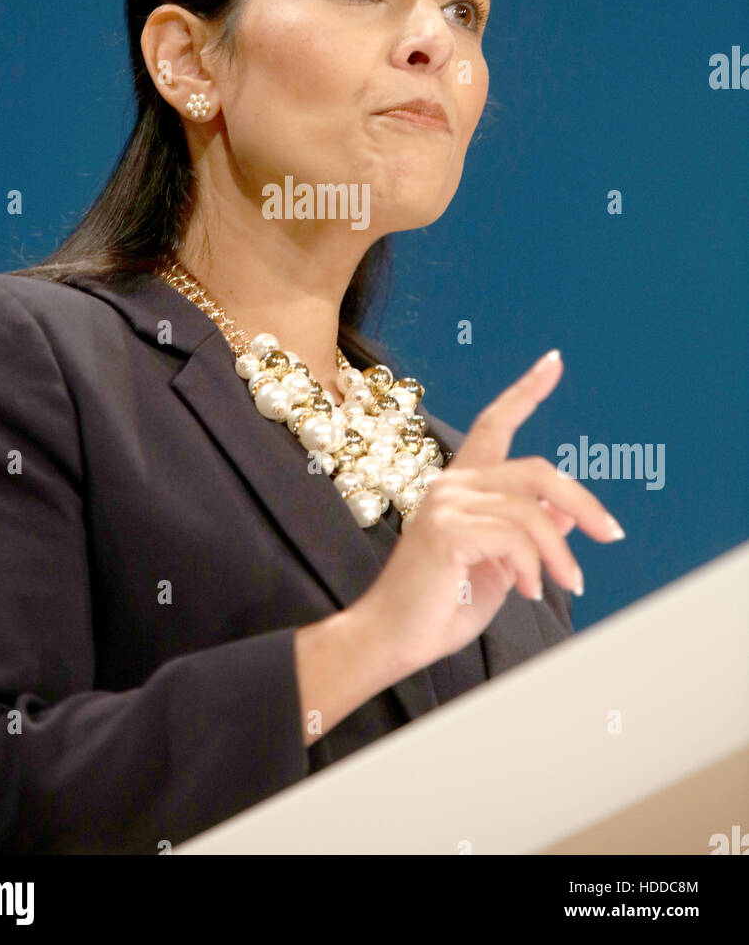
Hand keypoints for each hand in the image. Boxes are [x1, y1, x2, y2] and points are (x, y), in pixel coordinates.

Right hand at [348, 350, 623, 681]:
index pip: (493, 425)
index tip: (553, 361)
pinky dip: (535, 568)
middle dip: (582, 501)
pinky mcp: (447, 529)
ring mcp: (446, 503)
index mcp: (461, 486)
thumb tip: (567, 510)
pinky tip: (529, 591)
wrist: (391, 641)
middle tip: (612, 534)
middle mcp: (451, 484)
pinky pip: (516, 538)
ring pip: (533, 512)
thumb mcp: (500, 566)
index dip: (525, 391)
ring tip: (568, 585)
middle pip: (536, 470)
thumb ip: (527, 534)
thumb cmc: (440, 607)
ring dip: (561, 554)